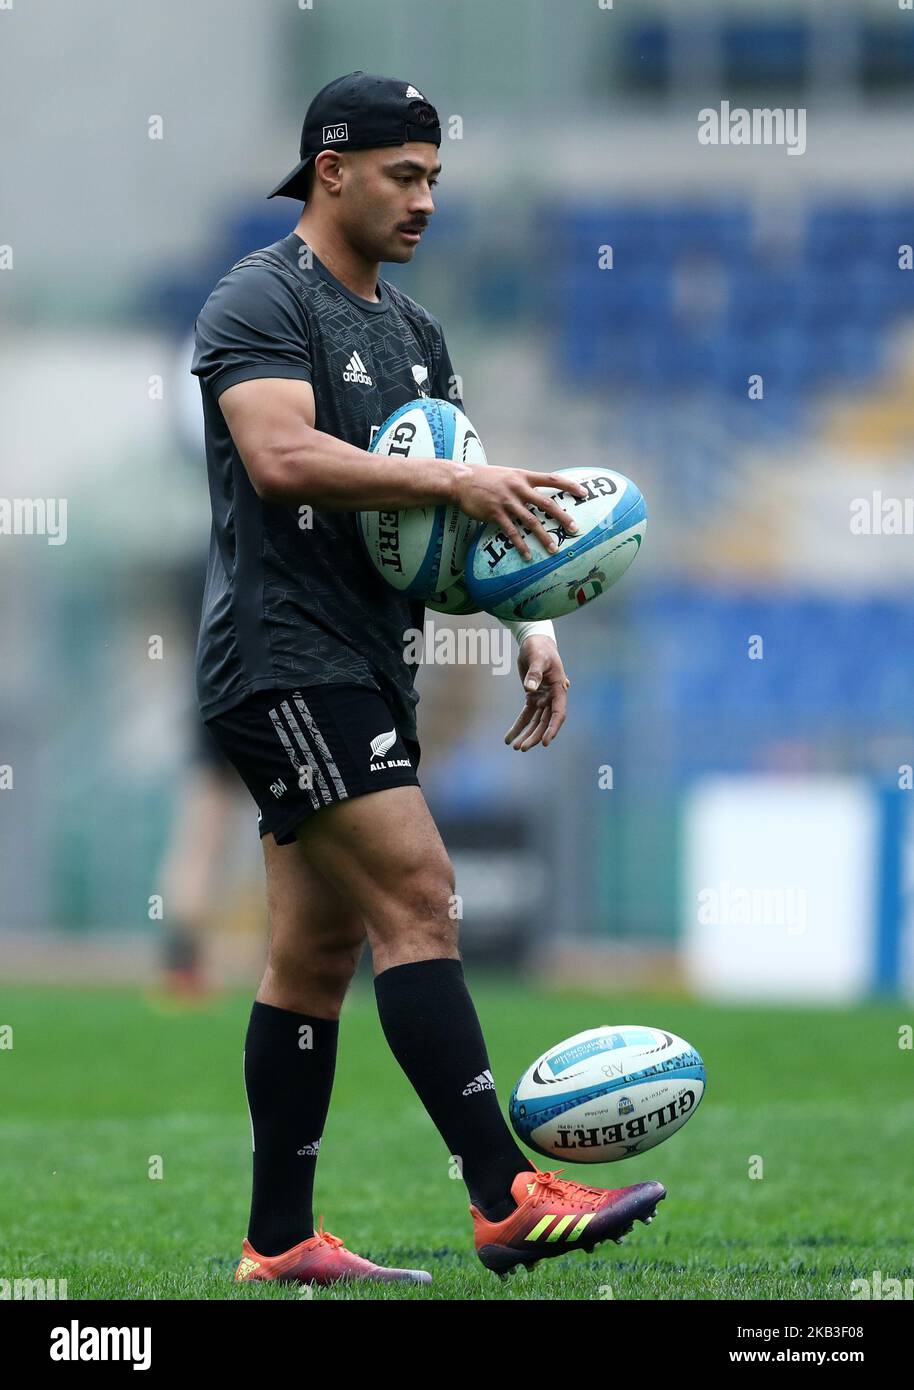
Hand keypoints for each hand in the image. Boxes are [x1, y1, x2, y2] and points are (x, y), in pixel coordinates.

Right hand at [454, 466, 586, 560]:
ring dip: (544, 537)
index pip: (552, 479)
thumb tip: (538, 493)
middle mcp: (518, 488)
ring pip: (531, 521)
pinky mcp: (495, 513)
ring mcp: (507, 501)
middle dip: (563, 517)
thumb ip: (523, 483)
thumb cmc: (485, 478)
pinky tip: (528, 555)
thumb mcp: (508, 475)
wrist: (460, 480)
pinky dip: (521, 545)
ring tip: (554, 550)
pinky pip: (512, 532)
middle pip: (546, 504)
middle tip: (575, 529)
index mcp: (523, 476)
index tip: (584, 493)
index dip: (569, 486)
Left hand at [504, 636, 570, 750]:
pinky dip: (518, 726)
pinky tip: (509, 738)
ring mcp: (543, 698)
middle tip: (522, 748)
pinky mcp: (532, 698)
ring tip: (515, 747)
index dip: (552, 728)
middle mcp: (552, 697)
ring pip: (535, 722)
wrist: (535, 643)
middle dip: (535, 736)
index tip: (545, 742)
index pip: (558, 713)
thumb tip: (529, 688)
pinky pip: (526, 715)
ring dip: (526, 734)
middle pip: (545, 722)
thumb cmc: (539, 649)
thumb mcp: (537, 658)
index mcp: (559, 689)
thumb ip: (534, 673)